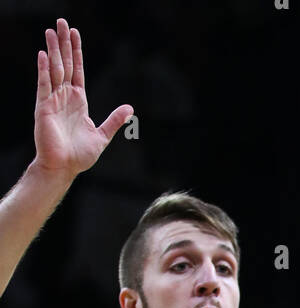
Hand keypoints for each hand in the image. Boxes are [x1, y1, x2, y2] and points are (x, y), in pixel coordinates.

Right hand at [33, 19, 132, 178]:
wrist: (64, 169)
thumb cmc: (80, 156)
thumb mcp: (102, 136)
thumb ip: (114, 121)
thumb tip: (130, 108)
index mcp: (78, 101)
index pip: (77, 70)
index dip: (76, 52)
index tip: (75, 33)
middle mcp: (64, 97)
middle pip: (64, 64)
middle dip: (63, 44)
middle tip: (61, 22)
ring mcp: (53, 101)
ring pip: (54, 70)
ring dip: (53, 50)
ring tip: (52, 30)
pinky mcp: (44, 108)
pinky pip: (44, 85)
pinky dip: (43, 70)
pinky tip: (43, 54)